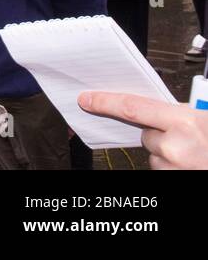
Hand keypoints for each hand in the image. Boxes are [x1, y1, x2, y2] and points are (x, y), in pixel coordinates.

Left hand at [78, 91, 207, 168]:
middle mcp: (175, 147)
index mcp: (184, 123)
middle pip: (145, 134)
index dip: (105, 102)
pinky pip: (163, 169)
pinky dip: (173, 166)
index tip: (86, 99)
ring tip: (196, 153)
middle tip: (186, 136)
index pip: (131, 108)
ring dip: (168, 153)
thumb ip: (175, 113)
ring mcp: (173, 168)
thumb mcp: (203, 117)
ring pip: (155, 155)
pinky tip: (193, 162)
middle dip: (158, 133)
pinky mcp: (174, 181)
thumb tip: (143, 108)